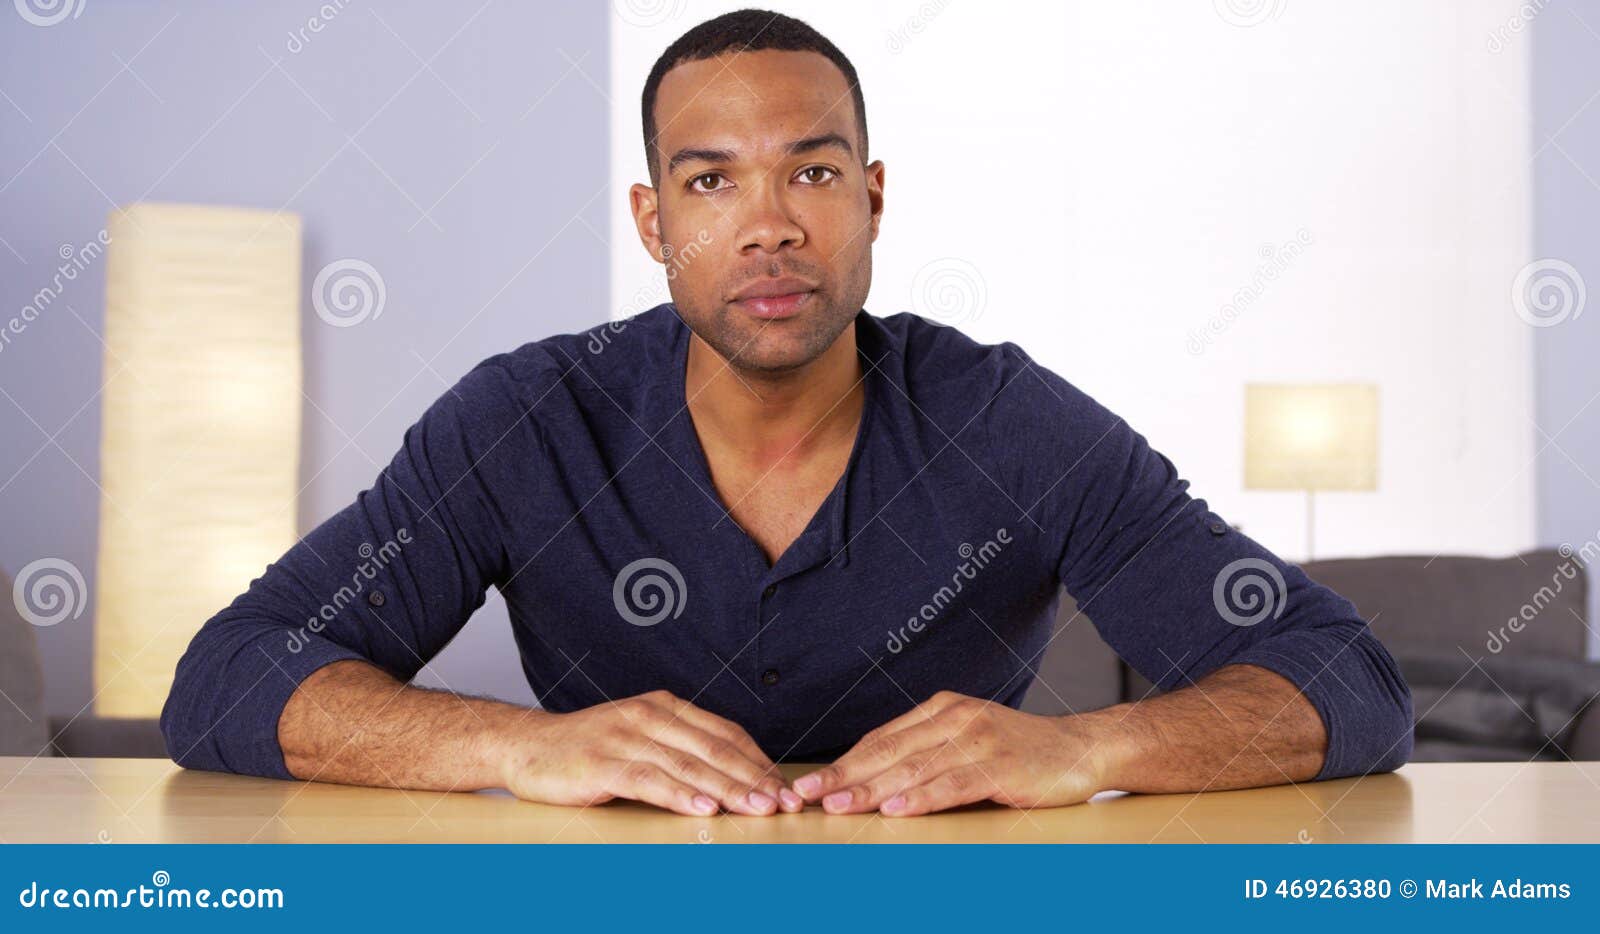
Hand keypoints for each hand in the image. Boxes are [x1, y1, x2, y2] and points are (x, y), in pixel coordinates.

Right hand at [496, 690, 802, 815]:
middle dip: (754, 779)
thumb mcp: (640, 738)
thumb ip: (681, 751)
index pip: (725, 733)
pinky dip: (679, 795)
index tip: (785, 787)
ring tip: (757, 809)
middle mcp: (649, 716)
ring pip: (688, 765)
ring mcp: (625, 737)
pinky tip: (703, 808)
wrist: (526, 746)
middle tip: (784, 803)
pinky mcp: (601, 763)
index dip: (758, 761)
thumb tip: (733, 779)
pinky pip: (648, 780)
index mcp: (665, 707)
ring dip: (728, 790)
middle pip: (714, 750)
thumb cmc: (588, 749)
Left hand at [788, 691, 1120, 815]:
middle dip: (843, 777)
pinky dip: (922, 798)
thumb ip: (927, 752)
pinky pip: (953, 784)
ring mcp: (978, 739)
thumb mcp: (968, 740)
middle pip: (887, 752)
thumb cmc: (1020, 751)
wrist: (1082, 748)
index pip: (880, 739)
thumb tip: (872, 781)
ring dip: (872, 790)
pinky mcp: (1000, 765)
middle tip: (808, 796)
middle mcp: (956, 718)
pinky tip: (898, 809)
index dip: (843, 763)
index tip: (809, 784)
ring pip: (913, 769)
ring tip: (840, 807)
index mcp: (941, 710)